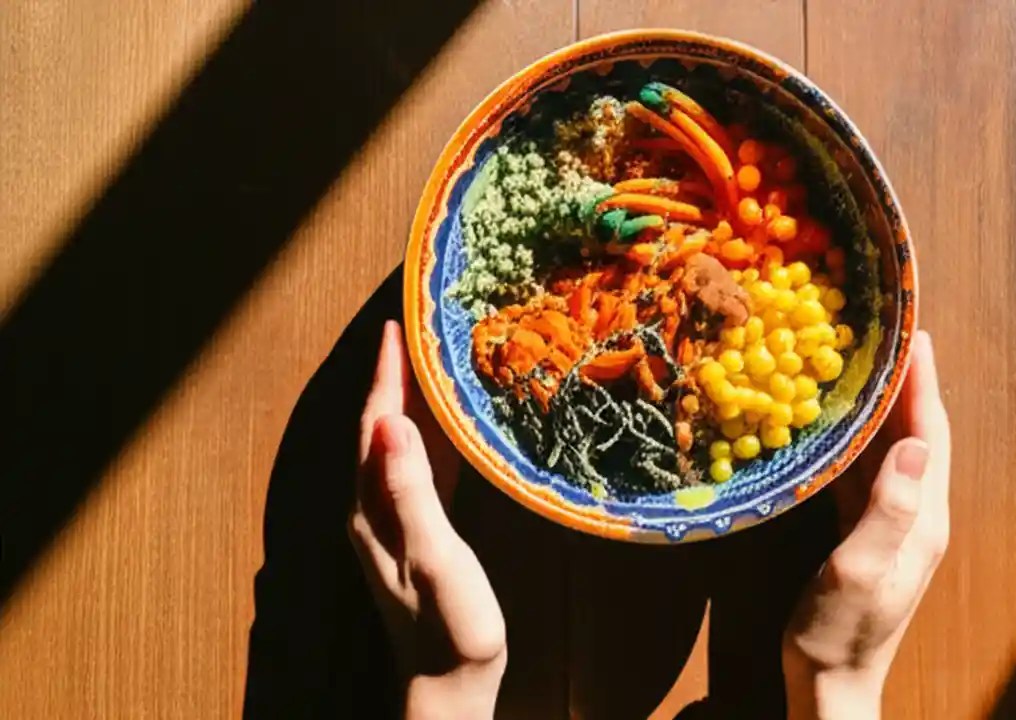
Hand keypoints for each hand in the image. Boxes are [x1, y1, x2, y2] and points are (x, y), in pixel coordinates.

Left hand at [348, 321, 506, 719]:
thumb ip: (413, 492)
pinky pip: (417, 471)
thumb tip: (391, 423)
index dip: (385, 377)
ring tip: (430, 368)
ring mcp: (392, 527)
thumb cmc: (449, 628)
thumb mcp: (435, 556)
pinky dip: (429, 441)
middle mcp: (373, 512)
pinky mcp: (416, 539)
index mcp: (374, 510)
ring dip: (409, 407)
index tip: (395, 328)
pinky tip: (448, 433)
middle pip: (379, 431)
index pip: (374, 426)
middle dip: (393, 380)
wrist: (448, 687)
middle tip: (415, 335)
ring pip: (396, 449)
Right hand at [782, 331, 950, 719]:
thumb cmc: (840, 633)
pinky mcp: (865, 535)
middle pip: (916, 435)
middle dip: (907, 384)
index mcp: (922, 519)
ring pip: (892, 451)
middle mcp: (916, 515)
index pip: (928, 435)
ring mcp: (893, 526)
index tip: (914, 334)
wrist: (832, 686)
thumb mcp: (861, 571)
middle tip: (890, 335)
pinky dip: (859, 441)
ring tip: (866, 364)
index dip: (922, 383)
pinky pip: (867, 474)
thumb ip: (888, 510)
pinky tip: (841, 423)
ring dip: (883, 407)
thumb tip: (910, 445)